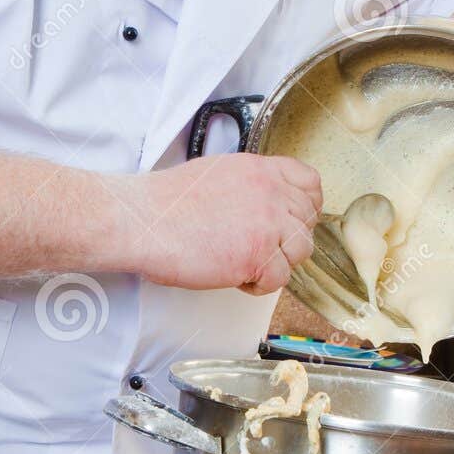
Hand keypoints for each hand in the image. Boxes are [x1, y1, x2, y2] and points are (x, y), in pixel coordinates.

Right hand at [124, 153, 321, 293]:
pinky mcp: (258, 255)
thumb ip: (250, 185)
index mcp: (259, 169)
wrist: (143, 221)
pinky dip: (258, 284)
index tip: (295, 218)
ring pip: (301, 251)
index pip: (310, 181)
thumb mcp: (217, 174)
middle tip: (260, 246)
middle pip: (307, 220)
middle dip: (287, 238)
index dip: (307, 204)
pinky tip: (235, 275)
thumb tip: (265, 204)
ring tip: (245, 262)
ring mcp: (267, 224)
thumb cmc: (166, 203)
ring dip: (276, 262)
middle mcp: (270, 192)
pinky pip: (279, 278)